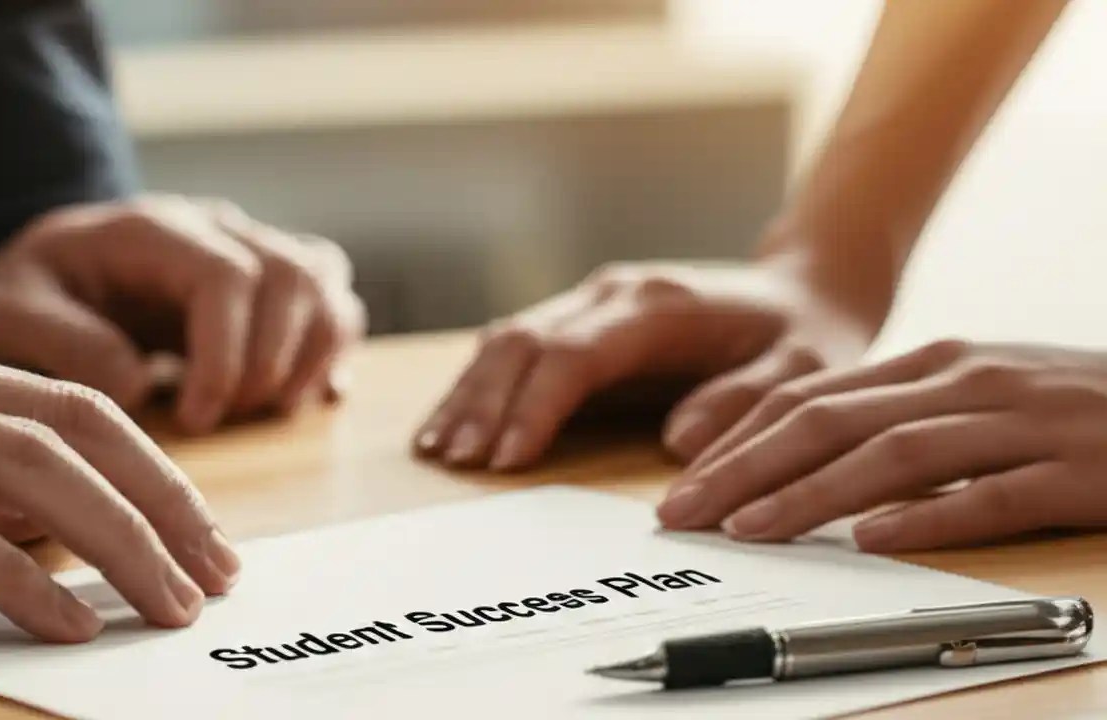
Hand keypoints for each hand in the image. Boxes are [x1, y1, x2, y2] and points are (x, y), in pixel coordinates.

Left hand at [0, 195, 365, 433]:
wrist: (58, 263)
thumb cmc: (35, 290)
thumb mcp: (6, 310)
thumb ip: (58, 340)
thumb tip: (141, 386)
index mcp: (154, 230)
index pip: (226, 276)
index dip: (225, 355)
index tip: (197, 419)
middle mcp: (219, 227)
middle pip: (292, 276)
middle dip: (269, 362)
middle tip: (225, 415)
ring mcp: (257, 248)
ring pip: (326, 285)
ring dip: (309, 358)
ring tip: (262, 408)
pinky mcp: (278, 282)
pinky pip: (336, 303)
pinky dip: (332, 354)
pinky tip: (299, 397)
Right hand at [0, 330, 241, 640]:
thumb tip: (44, 524)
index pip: (73, 409)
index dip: (153, 469)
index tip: (204, 533)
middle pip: (73, 427)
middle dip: (161, 501)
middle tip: (217, 572)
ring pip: (28, 463)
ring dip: (117, 537)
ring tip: (169, 603)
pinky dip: (18, 577)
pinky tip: (70, 621)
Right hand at [414, 260, 869, 470]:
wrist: (805, 289)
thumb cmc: (803, 334)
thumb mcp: (803, 371)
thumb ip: (747, 402)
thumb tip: (680, 443)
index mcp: (659, 305)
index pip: (575, 354)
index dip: (534, 405)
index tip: (504, 458)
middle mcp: (613, 294)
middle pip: (525, 341)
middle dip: (483, 402)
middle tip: (455, 460)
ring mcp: (592, 302)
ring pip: (509, 339)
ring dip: (470, 393)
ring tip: (437, 448)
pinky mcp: (583, 320)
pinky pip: (518, 346)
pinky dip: (481, 383)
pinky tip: (456, 420)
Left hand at [657, 340, 1106, 550]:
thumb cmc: (1072, 407)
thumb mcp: (974, 396)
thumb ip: (898, 419)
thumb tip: (807, 463)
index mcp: (934, 364)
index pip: (810, 401)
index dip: (739, 443)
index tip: (684, 485)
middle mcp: (965, 381)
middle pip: (831, 422)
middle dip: (746, 469)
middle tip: (685, 512)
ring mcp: (1021, 422)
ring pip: (895, 454)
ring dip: (812, 494)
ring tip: (750, 529)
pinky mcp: (1078, 469)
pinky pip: (994, 495)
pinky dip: (931, 517)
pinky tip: (877, 541)